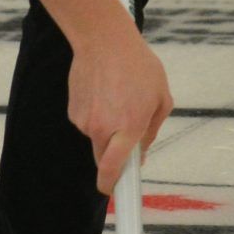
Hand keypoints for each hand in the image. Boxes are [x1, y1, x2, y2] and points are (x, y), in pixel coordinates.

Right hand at [69, 26, 172, 193]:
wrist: (103, 39)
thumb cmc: (138, 66)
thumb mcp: (160, 97)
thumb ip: (152, 130)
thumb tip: (140, 154)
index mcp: (129, 126)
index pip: (114, 168)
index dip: (112, 186)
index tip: (114, 194)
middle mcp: (103, 127)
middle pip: (103, 160)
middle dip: (113, 157)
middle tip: (124, 135)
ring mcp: (84, 120)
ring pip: (96, 139)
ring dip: (106, 130)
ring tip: (116, 99)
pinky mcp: (73, 111)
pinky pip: (86, 124)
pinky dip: (95, 116)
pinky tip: (103, 93)